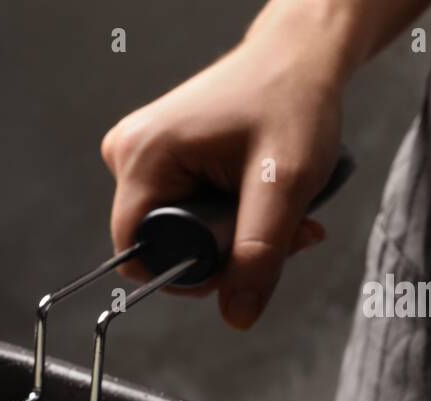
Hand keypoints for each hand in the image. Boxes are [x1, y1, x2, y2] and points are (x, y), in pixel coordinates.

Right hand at [101, 9, 348, 328]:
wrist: (302, 55)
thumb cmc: (292, 98)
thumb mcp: (285, 185)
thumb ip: (260, 254)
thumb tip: (237, 316)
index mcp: (143, 157)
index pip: (139, 255)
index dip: (191, 272)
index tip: (243, 257)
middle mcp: (128, 154)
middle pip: (163, 245)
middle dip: (224, 251)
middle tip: (279, 228)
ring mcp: (140, 154)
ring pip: (179, 231)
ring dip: (232, 235)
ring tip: (274, 204)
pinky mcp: (158, 157)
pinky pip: (184, 210)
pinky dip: (227, 215)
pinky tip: (257, 195)